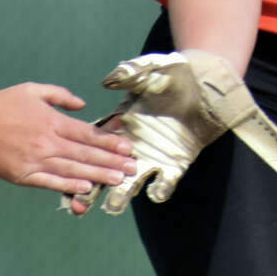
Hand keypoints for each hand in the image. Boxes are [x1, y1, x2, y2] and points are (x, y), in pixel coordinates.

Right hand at [0, 82, 135, 198]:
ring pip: (73, 169)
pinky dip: (69, 185)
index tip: (127, 147)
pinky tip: (85, 187)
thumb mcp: (34, 90)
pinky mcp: (22, 175)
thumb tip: (82, 105)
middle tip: (132, 167)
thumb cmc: (4, 103)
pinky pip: (50, 182)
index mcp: (52, 120)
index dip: (109, 142)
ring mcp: (35, 160)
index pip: (87, 134)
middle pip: (86, 153)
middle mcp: (47, 141)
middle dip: (112, 161)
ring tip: (118, 179)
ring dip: (98, 174)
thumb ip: (60, 96)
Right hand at [67, 50, 276, 216]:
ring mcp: (153, 156)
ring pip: (130, 181)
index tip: (70, 166)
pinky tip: (155, 192)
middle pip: (106, 168)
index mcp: (121, 123)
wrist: (206, 83)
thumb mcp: (150, 70)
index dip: (83, 155)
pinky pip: (165, 182)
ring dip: (121, 193)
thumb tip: (107, 80)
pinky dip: (159, 188)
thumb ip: (130, 73)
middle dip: (94, 184)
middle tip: (83, 201)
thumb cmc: (174, 72)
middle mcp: (132, 145)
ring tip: (113, 205)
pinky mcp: (175, 164)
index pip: (94, 142)